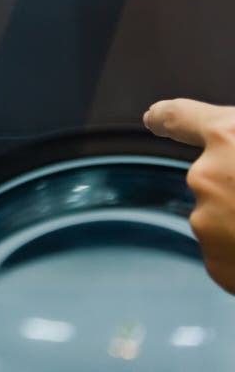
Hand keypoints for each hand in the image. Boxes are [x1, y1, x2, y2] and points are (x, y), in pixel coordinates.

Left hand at [144, 98, 234, 293]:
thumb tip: (230, 145)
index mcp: (228, 137)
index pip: (182, 116)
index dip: (166, 116)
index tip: (152, 118)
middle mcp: (206, 176)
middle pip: (213, 177)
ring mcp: (207, 221)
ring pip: (223, 219)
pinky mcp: (216, 263)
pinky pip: (230, 255)